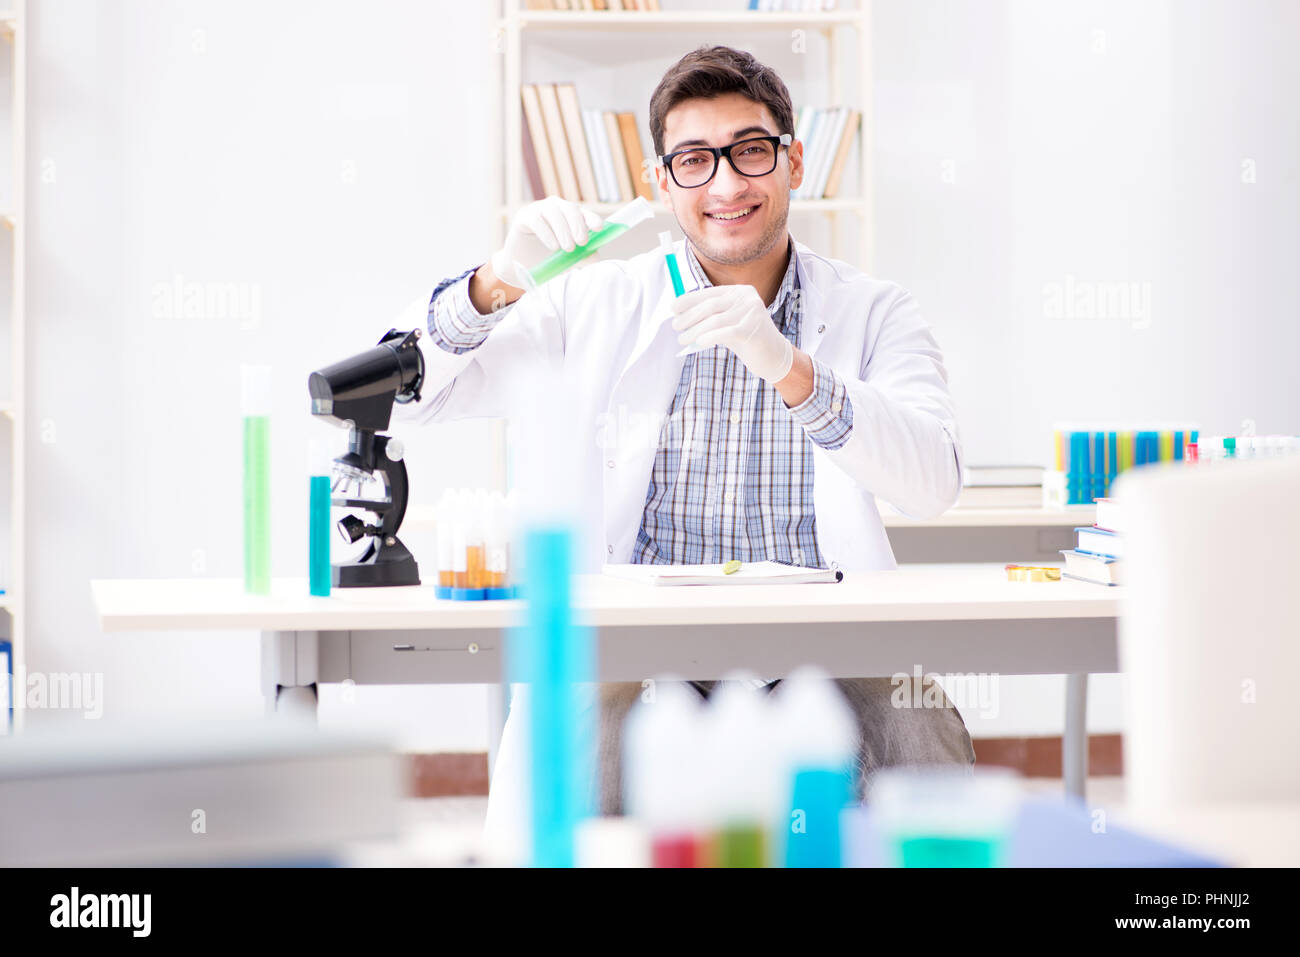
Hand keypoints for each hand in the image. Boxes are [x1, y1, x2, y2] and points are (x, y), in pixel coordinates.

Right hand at [489, 197, 604, 289]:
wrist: (521, 264)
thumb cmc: (546, 257)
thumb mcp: (567, 259)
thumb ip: (581, 257)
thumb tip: (596, 257)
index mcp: (569, 216)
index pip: (583, 213)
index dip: (591, 218)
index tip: (599, 228)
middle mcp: (555, 208)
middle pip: (570, 209)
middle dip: (578, 225)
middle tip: (582, 242)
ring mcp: (538, 209)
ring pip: (553, 212)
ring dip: (563, 230)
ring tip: (568, 248)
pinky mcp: (524, 216)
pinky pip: (536, 220)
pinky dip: (546, 233)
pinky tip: (553, 246)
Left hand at [671, 284, 794, 382]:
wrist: (774, 356)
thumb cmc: (746, 339)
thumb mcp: (729, 322)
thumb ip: (711, 316)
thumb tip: (681, 315)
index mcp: (740, 292)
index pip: (709, 293)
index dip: (689, 300)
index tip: (673, 308)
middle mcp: (747, 298)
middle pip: (709, 305)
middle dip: (688, 317)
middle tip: (676, 327)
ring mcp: (751, 313)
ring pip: (714, 320)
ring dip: (694, 330)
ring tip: (683, 339)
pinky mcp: (752, 330)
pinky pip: (723, 333)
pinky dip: (708, 337)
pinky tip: (698, 343)